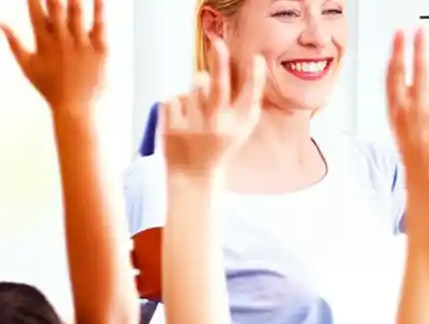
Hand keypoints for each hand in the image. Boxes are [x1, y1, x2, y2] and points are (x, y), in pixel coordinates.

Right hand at [2, 0, 106, 111]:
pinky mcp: (100, 51)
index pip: (35, 12)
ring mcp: (82, 45)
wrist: (76, 108)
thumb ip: (13, 43)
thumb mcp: (27, 66)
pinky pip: (100, 27)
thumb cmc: (50, 88)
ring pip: (77, 13)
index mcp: (44, 43)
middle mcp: (62, 41)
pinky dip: (100, 10)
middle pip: (56, 8)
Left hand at [162, 39, 264, 177]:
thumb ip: (242, 101)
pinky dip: (176, 106)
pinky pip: (173, 98)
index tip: (256, 59)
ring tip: (195, 116)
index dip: (254, 77)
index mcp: (239, 126)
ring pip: (194, 87)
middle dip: (220, 62)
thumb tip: (242, 63)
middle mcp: (219, 126)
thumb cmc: (219, 145)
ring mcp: (194, 127)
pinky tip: (182, 123)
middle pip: (219, 86)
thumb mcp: (239, 128)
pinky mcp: (172, 127)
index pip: (250, 97)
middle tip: (217, 43)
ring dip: (194, 93)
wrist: (194, 175)